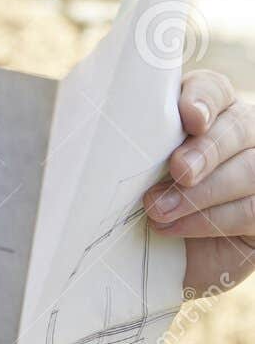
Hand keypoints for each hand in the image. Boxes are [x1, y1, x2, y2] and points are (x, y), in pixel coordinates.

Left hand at [143, 70, 254, 296]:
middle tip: (178, 171)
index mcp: (206, 110)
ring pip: (249, 170)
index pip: (213, 89)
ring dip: (201, 193)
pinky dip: (210, 220)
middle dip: (206, 150)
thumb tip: (103, 132)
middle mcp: (238, 134)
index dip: (203, 100)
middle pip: (237, 127)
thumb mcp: (131, 165)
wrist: (153, 253)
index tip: (190, 118)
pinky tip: (175, 226)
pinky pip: (251, 210)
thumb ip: (133, 142)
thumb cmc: (137, 196)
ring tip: (158, 209)